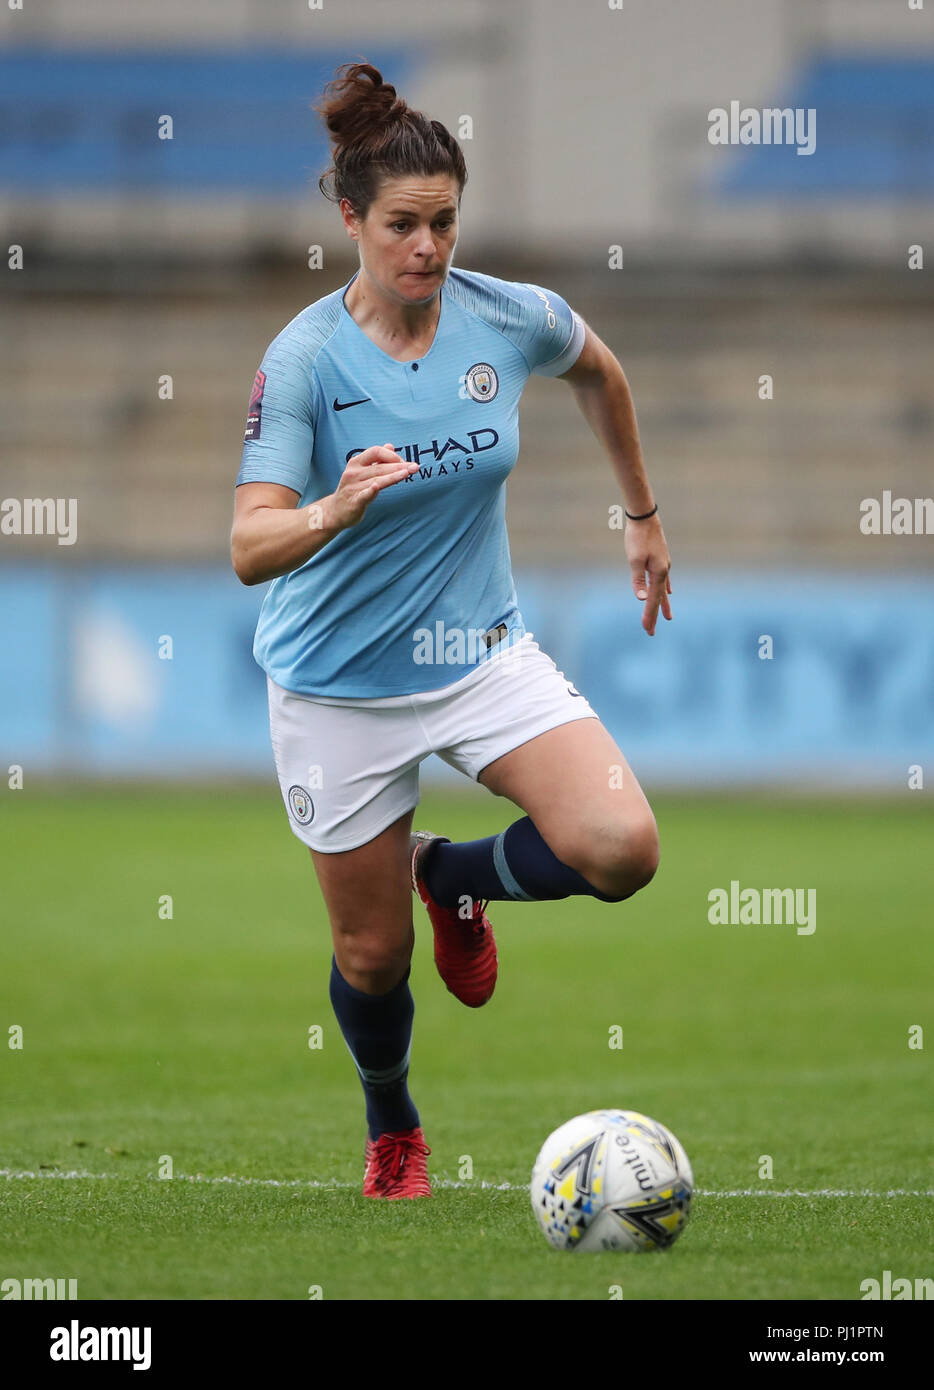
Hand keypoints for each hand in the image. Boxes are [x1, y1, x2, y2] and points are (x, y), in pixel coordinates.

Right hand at [327, 443, 417, 529]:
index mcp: (356, 463)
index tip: (404, 462)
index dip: (391, 455)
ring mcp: (353, 488)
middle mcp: (353, 473)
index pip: (375, 451)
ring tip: (407, 473)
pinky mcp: (354, 502)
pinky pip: (363, 496)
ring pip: (376, 480)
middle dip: (399, 466)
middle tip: (415, 466)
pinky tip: (376, 487)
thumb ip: (377, 460)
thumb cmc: (353, 490)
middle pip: (379, 467)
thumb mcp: (362, 471)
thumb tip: (390, 446)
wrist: (336, 511)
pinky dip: (370, 491)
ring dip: (393, 476)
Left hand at [626, 514, 671, 635]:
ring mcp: (664, 566)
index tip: (647, 630)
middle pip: (659, 598)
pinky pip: (665, 580)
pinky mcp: (661, 560)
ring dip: (663, 605)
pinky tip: (669, 594)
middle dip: (655, 615)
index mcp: (658, 573)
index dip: (649, 616)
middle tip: (651, 632)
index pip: (652, 600)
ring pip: (663, 591)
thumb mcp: (634, 559)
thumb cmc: (637, 537)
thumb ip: (637, 579)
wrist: (645, 517)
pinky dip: (665, 590)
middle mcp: (664, 571)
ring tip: (668, 618)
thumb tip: (641, 598)